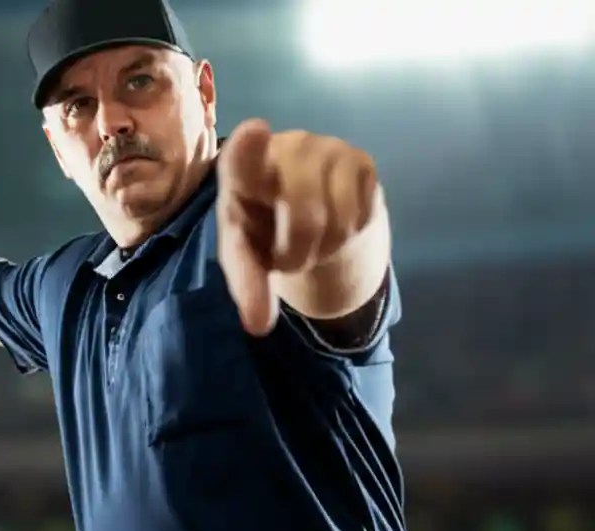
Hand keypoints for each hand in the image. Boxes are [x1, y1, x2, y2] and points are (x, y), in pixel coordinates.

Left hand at [217, 119, 377, 334]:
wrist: (309, 218)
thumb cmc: (266, 233)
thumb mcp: (249, 261)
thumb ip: (248, 288)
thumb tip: (257, 326)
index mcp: (241, 174)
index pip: (241, 160)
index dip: (248, 150)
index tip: (257, 131)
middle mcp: (283, 149)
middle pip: (304, 219)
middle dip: (298, 254)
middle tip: (288, 257)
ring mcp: (325, 148)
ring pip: (337, 221)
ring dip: (326, 246)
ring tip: (312, 238)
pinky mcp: (360, 160)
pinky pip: (362, 214)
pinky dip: (351, 232)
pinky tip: (338, 221)